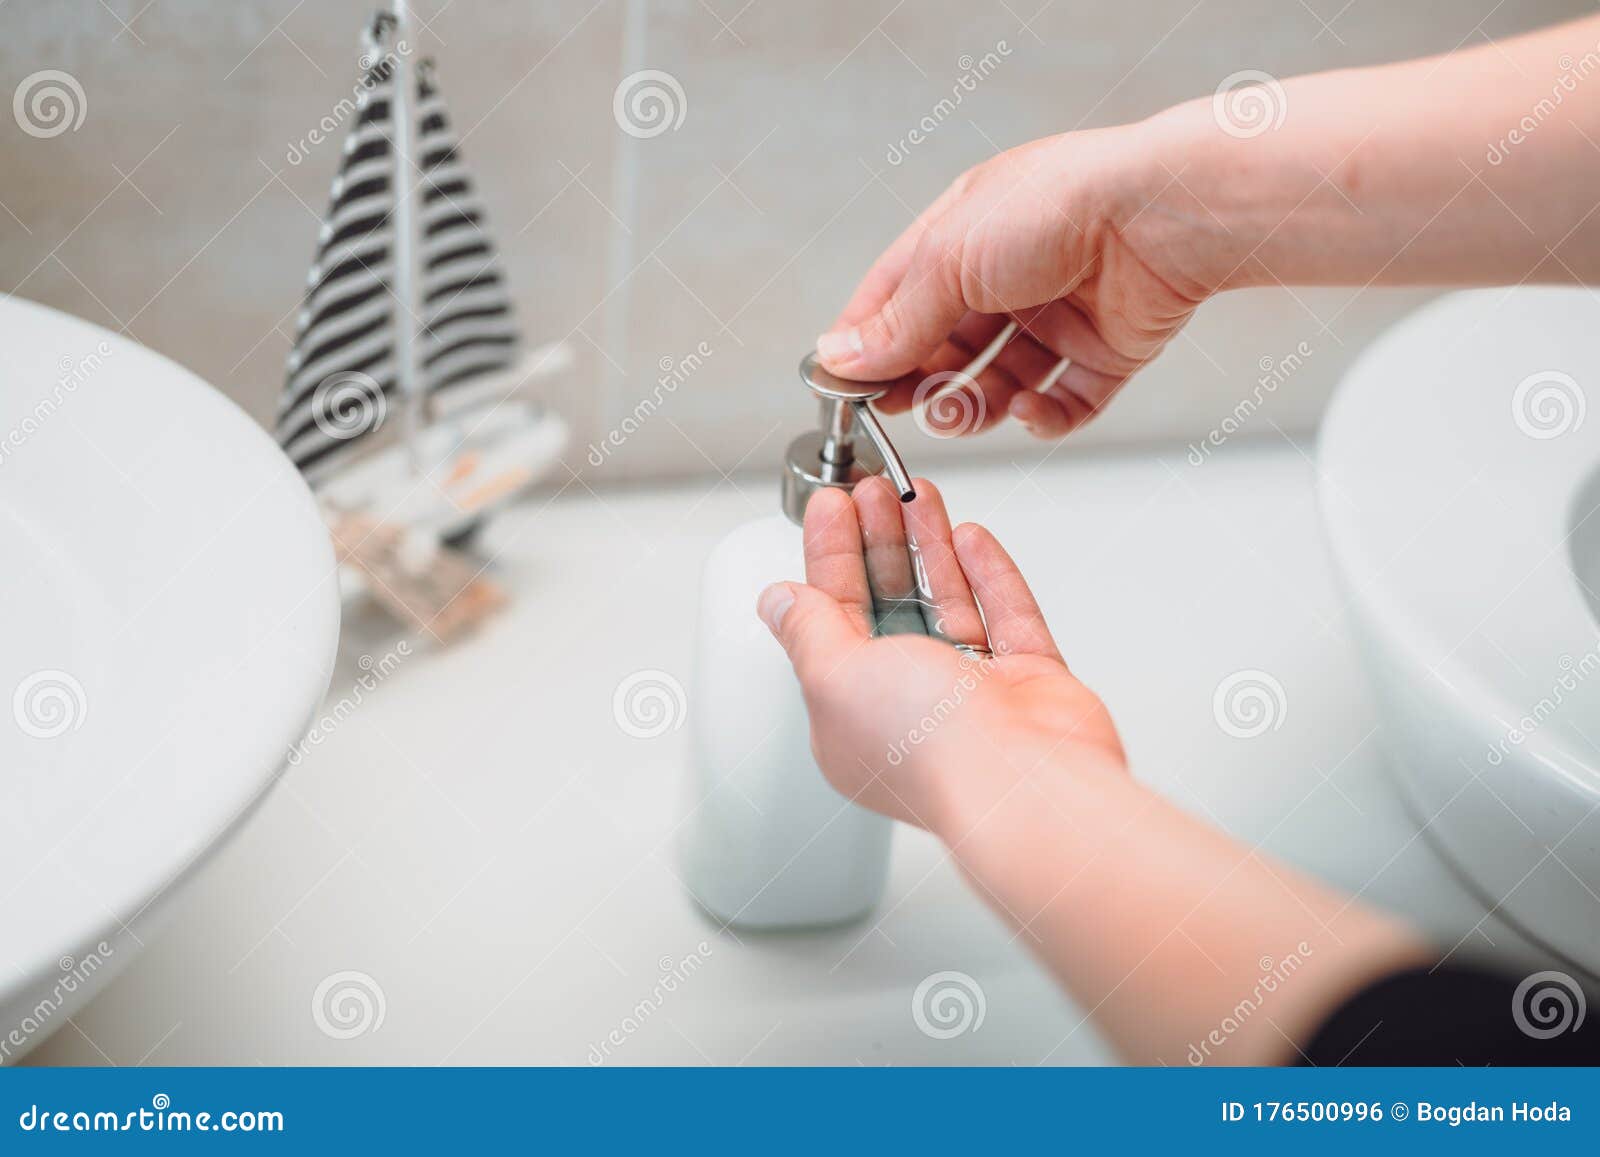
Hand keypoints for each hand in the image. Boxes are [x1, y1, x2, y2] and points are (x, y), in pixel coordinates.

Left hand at [755, 477, 1123, 832]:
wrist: (1024, 784)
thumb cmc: (928, 748)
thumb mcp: (833, 677)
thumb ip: (807, 631)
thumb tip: (777, 602)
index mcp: (852, 719)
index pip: (832, 622)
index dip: (831, 559)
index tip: (833, 508)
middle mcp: (912, 709)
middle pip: (889, 606)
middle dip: (880, 542)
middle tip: (874, 490)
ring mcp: (976, 696)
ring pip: (947, 603)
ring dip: (930, 546)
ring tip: (917, 493)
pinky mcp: (1030, 684)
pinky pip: (1007, 617)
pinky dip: (988, 576)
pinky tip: (970, 538)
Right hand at [813, 124, 1233, 438]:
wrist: (1164, 213)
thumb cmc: (1058, 205)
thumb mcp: (949, 260)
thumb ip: (896, 321)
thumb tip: (840, 357)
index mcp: (964, 233)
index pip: (896, 298)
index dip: (868, 343)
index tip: (844, 386)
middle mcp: (1010, 273)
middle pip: (946, 346)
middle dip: (920, 381)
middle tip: (897, 409)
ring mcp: (1059, 313)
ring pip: (999, 381)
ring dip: (972, 406)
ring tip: (958, 413)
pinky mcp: (1106, 350)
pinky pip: (1064, 400)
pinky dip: (1041, 415)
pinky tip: (1028, 407)